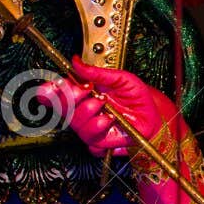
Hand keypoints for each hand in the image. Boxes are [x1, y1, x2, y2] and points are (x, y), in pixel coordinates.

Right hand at [38, 56, 177, 157]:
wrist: (152, 117)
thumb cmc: (137, 98)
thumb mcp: (121, 78)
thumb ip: (98, 72)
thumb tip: (76, 61)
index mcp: (81, 93)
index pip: (53, 93)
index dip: (51, 89)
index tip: (60, 83)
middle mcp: (81, 110)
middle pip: (61, 107)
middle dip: (72, 97)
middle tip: (88, 90)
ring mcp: (87, 127)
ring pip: (75, 122)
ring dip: (89, 111)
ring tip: (104, 104)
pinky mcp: (97, 143)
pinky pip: (89, 139)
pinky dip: (99, 127)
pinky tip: (110, 120)